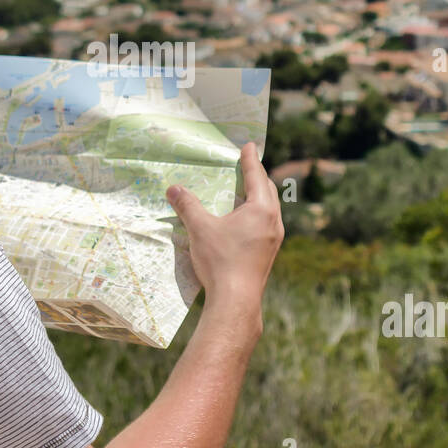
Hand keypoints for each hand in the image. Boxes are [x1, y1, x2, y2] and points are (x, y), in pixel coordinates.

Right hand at [165, 142, 283, 325]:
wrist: (236, 301)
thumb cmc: (221, 261)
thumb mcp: (200, 229)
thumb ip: (188, 206)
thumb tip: (173, 188)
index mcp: (261, 209)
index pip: (256, 176)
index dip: (250, 160)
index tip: (248, 146)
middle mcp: (274, 221)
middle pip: (268, 191)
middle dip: (257, 177)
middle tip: (247, 166)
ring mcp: (274, 239)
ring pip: (269, 209)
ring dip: (258, 197)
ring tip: (245, 192)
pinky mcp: (269, 253)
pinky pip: (267, 224)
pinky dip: (257, 214)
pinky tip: (244, 222)